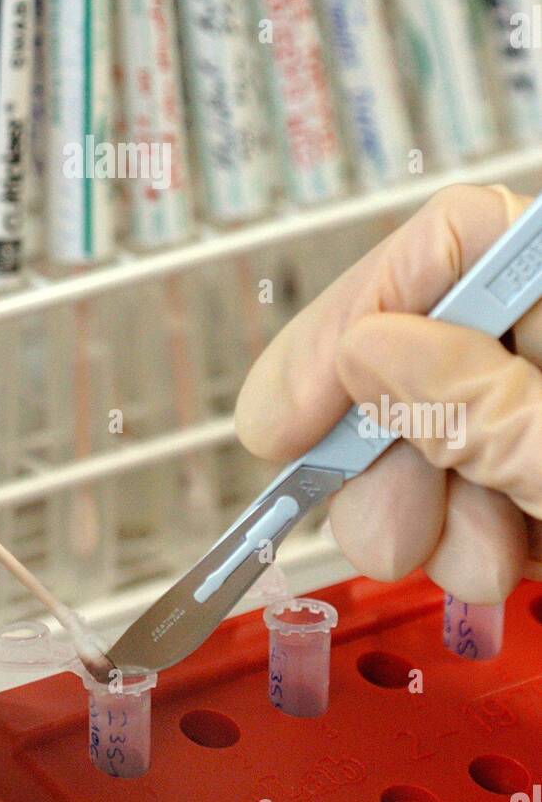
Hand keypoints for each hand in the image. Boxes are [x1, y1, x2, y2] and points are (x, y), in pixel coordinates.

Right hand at [236, 184, 541, 602]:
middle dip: (380, 442)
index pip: (450, 237)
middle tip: (379, 526)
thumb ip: (481, 405)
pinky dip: (460, 536)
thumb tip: (366, 349)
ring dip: (420, 508)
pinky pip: (468, 484)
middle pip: (421, 335)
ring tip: (469, 564)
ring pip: (431, 420)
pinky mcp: (540, 465)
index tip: (284, 422)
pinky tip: (494, 565)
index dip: (352, 319)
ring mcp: (539, 397)